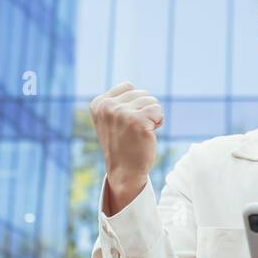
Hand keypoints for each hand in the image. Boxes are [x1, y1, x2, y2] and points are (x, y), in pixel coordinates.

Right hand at [88, 81, 162, 213]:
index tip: (127, 122)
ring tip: (141, 132)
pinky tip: (149, 134)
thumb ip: (116, 102)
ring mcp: (122, 113)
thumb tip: (130, 86)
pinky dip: (159, 122)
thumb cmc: (122, 144)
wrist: (124, 171)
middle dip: (145, 110)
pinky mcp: (137, 121)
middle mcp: (107, 106)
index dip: (135, 103)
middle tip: (135, 130)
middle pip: (142, 93)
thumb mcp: (110, 120)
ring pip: (152, 101)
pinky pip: (158, 110)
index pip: (128, 87)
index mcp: (99, 103)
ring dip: (152, 117)